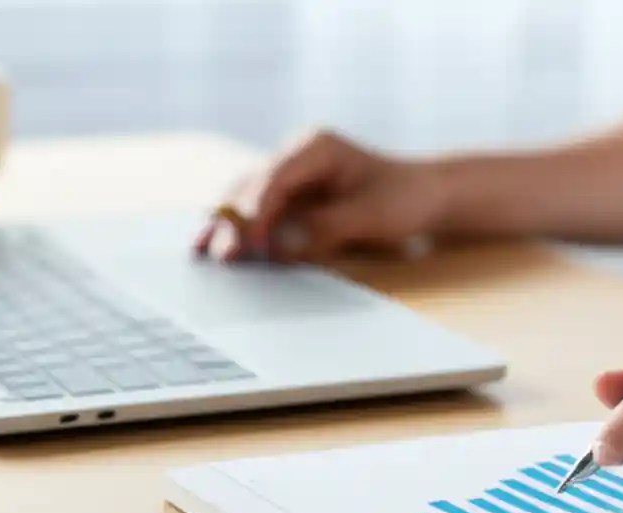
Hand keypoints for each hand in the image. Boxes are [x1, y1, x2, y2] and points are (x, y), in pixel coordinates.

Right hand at [194, 130, 445, 262]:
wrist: (422, 196)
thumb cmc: (402, 200)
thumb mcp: (371, 216)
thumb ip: (325, 229)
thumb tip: (279, 248)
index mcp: (315, 146)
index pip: (275, 177)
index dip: (258, 211)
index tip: (253, 243)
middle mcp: (293, 155)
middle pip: (250, 186)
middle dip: (233, 221)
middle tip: (221, 256)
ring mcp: (286, 175)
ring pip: (243, 198)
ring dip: (225, 225)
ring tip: (200, 252)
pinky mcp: (286, 198)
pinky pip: (253, 213)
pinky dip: (236, 231)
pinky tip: (209, 247)